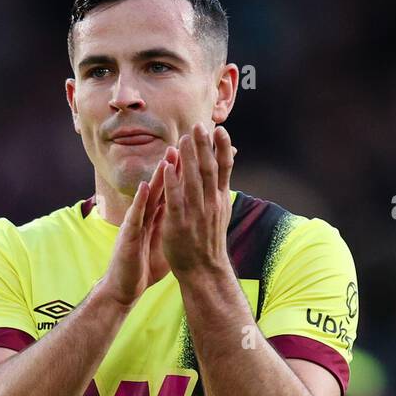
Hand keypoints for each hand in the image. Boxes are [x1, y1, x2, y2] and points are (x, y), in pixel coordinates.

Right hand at [99, 147, 176, 308]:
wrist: (123, 288)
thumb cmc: (143, 268)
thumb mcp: (163, 245)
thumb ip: (172, 229)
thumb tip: (188, 221)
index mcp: (155, 220)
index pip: (170, 194)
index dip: (181, 177)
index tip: (194, 159)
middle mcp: (145, 217)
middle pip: (161, 189)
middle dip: (171, 169)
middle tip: (182, 147)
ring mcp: (135, 224)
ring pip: (148, 197)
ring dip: (156, 178)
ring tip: (166, 159)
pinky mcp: (128, 235)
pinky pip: (135, 216)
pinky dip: (140, 201)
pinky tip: (145, 187)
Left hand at [161, 124, 236, 277]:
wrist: (204, 270)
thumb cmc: (208, 239)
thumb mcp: (220, 211)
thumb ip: (220, 187)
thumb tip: (227, 165)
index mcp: (220, 199)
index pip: (224, 168)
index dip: (223, 147)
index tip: (220, 128)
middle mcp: (211, 203)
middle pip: (208, 169)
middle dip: (204, 146)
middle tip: (198, 125)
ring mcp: (196, 214)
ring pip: (193, 181)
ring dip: (188, 158)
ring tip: (184, 138)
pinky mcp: (179, 224)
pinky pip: (176, 200)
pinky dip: (172, 183)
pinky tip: (168, 167)